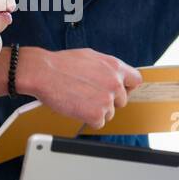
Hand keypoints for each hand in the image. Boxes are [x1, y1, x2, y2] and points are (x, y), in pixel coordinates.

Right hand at [19, 47, 141, 128]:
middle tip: (89, 96)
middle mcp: (115, 83)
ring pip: (109, 113)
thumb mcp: (90, 56)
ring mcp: (107, 100)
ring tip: (79, 100)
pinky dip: (87, 119)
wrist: (43, 73)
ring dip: (96, 110)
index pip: (135, 81)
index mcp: (115, 67)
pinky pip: (98, 123)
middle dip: (108, 101)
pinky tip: (76, 107)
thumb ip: (106, 68)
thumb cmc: (61, 64)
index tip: (118, 90)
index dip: (126, 87)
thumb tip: (113, 75)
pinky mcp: (96, 114)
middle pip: (122, 101)